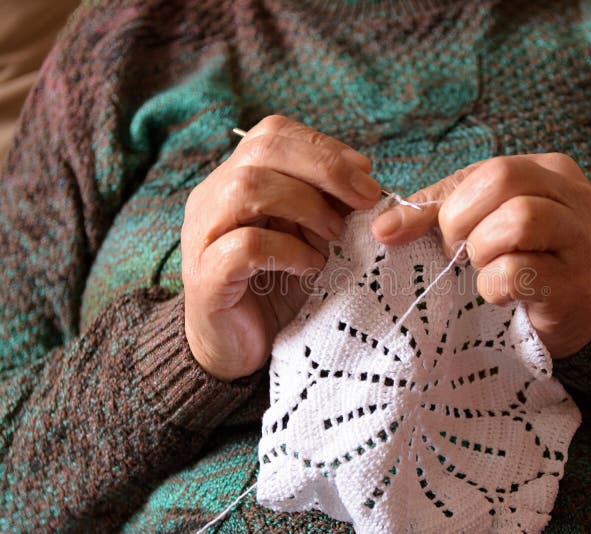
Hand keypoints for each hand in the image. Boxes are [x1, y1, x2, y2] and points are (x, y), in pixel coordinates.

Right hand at [182, 115, 379, 381]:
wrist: (239, 350)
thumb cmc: (279, 289)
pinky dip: (287, 249)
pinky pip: (243, 246)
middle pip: (262, 150)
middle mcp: (213, 199)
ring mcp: (203, 236)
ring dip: (306, 205)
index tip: (365, 174)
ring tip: (335, 235)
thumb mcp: (310, 238)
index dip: (323, 146)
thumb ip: (328, 207)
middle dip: (325, 168)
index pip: (272, 134)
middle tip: (365, 200)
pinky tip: (312, 265)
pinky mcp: (206, 279)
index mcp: (236, 180)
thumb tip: (368, 185)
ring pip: (248, 188)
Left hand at [371, 154, 590, 357]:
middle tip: (459, 253)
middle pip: (505, 179)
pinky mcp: (576, 287)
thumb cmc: (519, 259)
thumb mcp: (479, 221)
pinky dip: (493, 286)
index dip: (454, 204)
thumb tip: (381, 227)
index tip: (446, 235)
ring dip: (482, 251)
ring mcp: (583, 242)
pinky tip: (501, 296)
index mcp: (551, 171)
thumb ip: (433, 213)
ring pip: (520, 219)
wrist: (568, 316)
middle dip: (463, 220)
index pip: (491, 168)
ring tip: (484, 270)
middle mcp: (576, 198)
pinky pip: (519, 273)